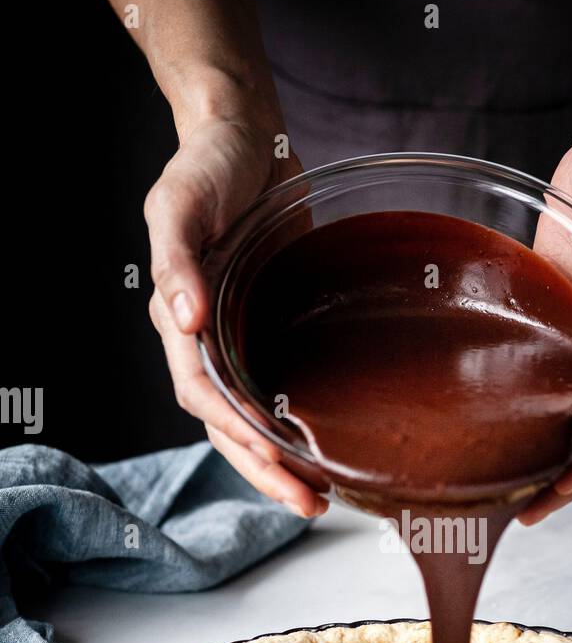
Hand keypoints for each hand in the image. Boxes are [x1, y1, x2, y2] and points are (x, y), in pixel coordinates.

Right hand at [145, 103, 327, 517]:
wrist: (243, 138)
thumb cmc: (207, 164)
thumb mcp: (181, 201)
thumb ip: (177, 259)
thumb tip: (182, 318)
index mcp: (175, 316)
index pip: (200, 392)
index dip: (235, 429)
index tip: (274, 455)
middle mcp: (202, 340)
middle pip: (226, 425)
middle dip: (265, 469)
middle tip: (310, 504)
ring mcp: (235, 340)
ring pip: (250, 421)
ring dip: (281, 464)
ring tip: (320, 498)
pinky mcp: (268, 332)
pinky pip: (276, 393)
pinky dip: (295, 427)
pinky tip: (325, 449)